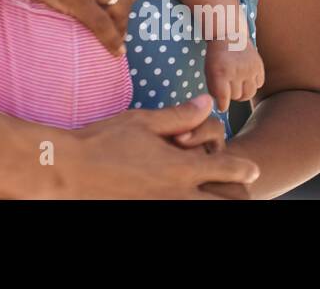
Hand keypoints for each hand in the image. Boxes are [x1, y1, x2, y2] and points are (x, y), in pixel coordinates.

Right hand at [58, 96, 258, 197]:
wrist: (69, 170)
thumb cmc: (103, 141)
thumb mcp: (142, 121)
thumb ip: (179, 115)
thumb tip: (206, 103)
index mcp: (181, 168)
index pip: (230, 171)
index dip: (244, 169)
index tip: (250, 169)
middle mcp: (178, 195)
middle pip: (228, 203)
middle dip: (238, 195)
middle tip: (236, 188)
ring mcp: (163, 209)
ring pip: (207, 212)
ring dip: (214, 202)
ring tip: (211, 193)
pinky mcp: (147, 213)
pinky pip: (181, 216)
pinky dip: (187, 206)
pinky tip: (179, 197)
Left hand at [204, 32, 264, 112]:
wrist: (228, 34)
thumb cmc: (216, 56)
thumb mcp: (209, 70)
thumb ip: (214, 88)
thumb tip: (222, 105)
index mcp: (220, 73)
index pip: (224, 99)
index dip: (222, 105)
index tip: (221, 106)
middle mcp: (236, 71)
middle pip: (237, 97)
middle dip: (232, 96)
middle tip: (228, 90)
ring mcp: (249, 69)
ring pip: (250, 93)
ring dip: (243, 93)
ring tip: (238, 87)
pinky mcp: (259, 66)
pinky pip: (259, 84)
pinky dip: (253, 84)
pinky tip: (246, 78)